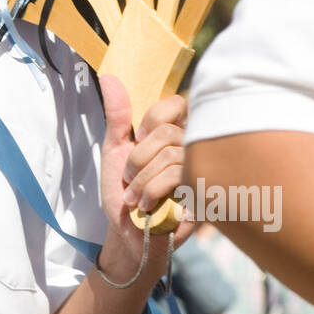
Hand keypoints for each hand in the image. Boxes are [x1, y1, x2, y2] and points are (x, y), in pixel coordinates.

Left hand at [97, 74, 193, 286]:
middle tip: (128, 180)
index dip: (151, 120)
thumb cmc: (124, 194)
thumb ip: (118, 116)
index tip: (137, 141)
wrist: (128, 237)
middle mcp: (193, 149)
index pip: (175, 104)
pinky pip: (179, 178)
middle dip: (137, 159)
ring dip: (142, 180)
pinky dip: (152, 192)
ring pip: (171, 156)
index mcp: (175, 134)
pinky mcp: (205, 196)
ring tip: (135, 199)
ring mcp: (202, 172)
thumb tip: (109, 76)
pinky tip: (147, 208)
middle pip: (167, 133)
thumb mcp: (115, 152)